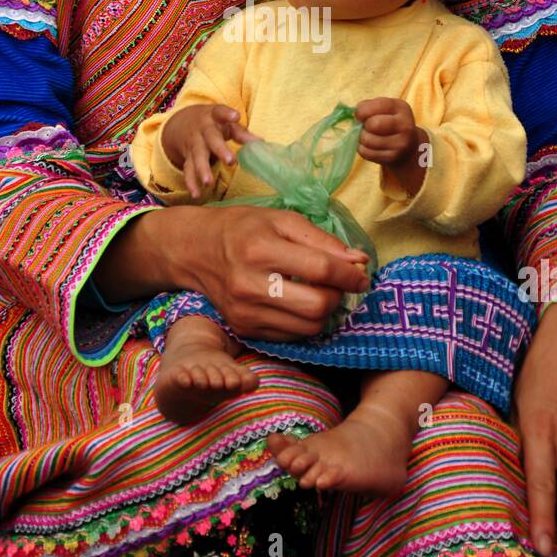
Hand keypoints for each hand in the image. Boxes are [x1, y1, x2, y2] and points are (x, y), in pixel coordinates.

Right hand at [110, 203, 370, 340]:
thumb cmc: (243, 228)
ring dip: (325, 312)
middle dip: (338, 296)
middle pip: (317, 306)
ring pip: (308, 327)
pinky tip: (300, 303)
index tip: (361, 274)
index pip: (320, 269)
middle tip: (338, 284)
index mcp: (260, 249)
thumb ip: (322, 240)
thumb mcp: (282, 219)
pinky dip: (305, 323)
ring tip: (320, 293)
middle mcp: (250, 285)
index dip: (349, 275)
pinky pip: (292, 336)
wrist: (195, 250)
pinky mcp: (244, 329)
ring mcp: (246, 312)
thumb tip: (359, 261)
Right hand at [161, 104, 259, 199]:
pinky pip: (188, 170)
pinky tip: (196, 194)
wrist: (182, 122)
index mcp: (214, 117)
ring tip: (208, 183)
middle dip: (220, 150)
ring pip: (197, 157)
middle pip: (211, 139)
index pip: (220, 112)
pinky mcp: (187, 157)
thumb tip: (261, 143)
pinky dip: (191, 183)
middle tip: (230, 161)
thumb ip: (242, 133)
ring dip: (202, 170)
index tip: (235, 116)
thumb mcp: (226, 123)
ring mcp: (193, 144)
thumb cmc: (213, 123)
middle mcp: (202, 130)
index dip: (227, 114)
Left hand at [355, 97, 424, 193]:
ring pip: (368, 140)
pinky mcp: (393, 158)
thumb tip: (354, 112)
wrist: (407, 147)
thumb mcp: (385, 109)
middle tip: (365, 127)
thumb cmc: (390, 122)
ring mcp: (400, 144)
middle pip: (373, 124)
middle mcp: (405, 125)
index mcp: (402, 108)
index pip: (380, 105)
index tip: (359, 114)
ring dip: (361, 138)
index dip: (363, 110)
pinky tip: (368, 146)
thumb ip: (369, 106)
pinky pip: (367, 153)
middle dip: (363, 126)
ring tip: (366, 136)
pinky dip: (362, 149)